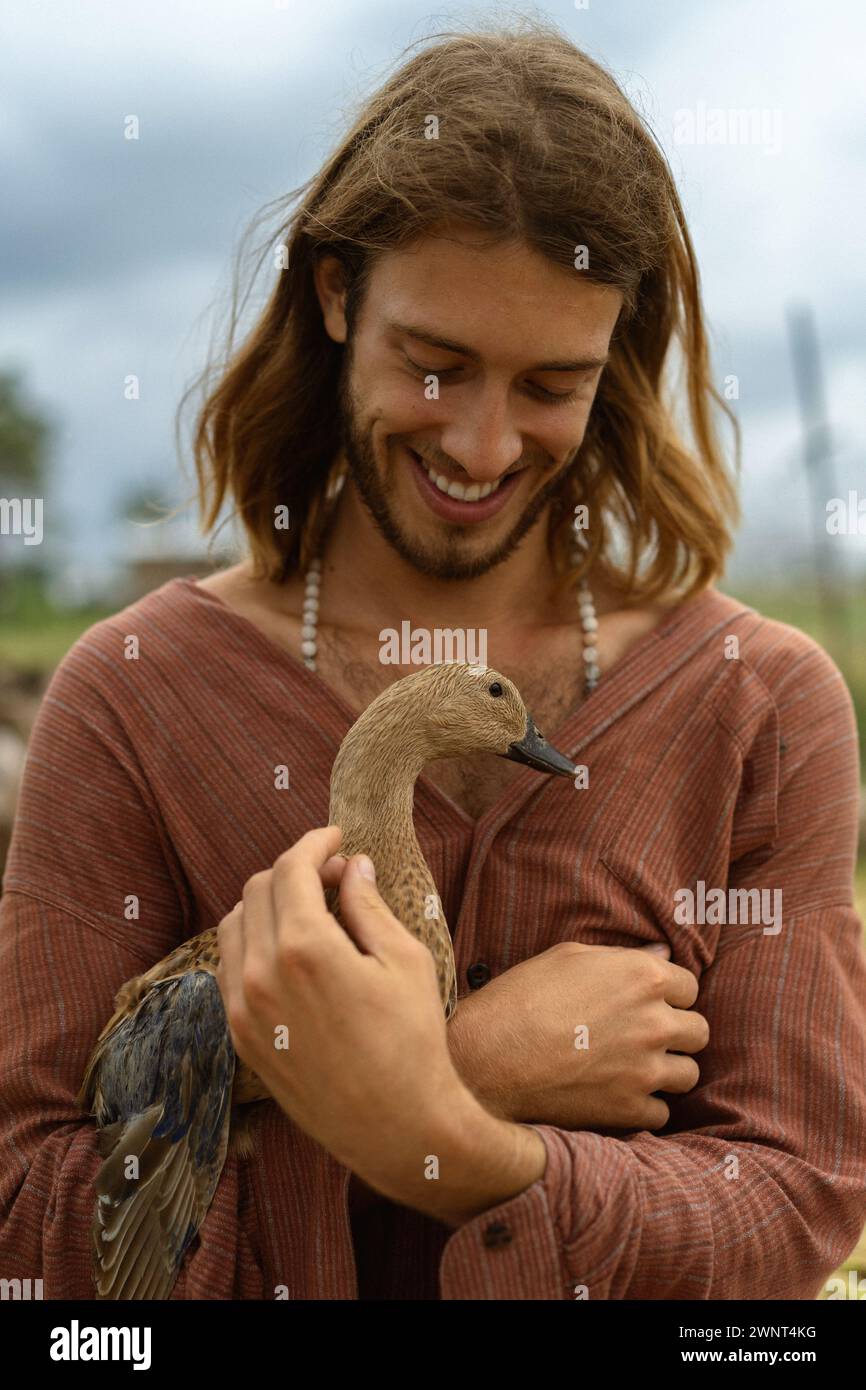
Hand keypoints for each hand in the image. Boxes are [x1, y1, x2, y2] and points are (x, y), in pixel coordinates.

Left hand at [216, 827, 545, 1224]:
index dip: (313, 842)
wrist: (396, 1126)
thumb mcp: (404, 960)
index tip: (335, 837)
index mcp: (305, 948)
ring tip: (310, 911)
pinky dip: (252, 943)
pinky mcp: (240, 1037)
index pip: (291, 868)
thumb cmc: (412, 1041)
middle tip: (333, 875)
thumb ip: (369, 905)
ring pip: (234, 925)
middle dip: (293, 870)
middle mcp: (261, 974)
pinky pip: (229, 969)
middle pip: (258, 889)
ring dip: (267, 904)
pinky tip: (289, 951)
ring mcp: (242, 1008)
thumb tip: (353, 865)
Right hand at [448, 940, 708, 1130]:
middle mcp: (654, 1022)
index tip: (648, 1002)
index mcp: (643, 977)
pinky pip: (661, 1113)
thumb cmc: (519, 999)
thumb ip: (620, 957)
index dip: (668, 993)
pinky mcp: (629, 1111)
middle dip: (676, 1032)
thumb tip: (660, 954)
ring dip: (666, 1070)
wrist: (485, 1059)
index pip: (689, 986)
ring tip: (633, 1067)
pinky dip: (644, 1107)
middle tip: (644, 1035)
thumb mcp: (566, 957)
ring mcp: (645, 1070)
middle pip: (698, 1031)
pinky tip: (618, 1095)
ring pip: (688, 1074)